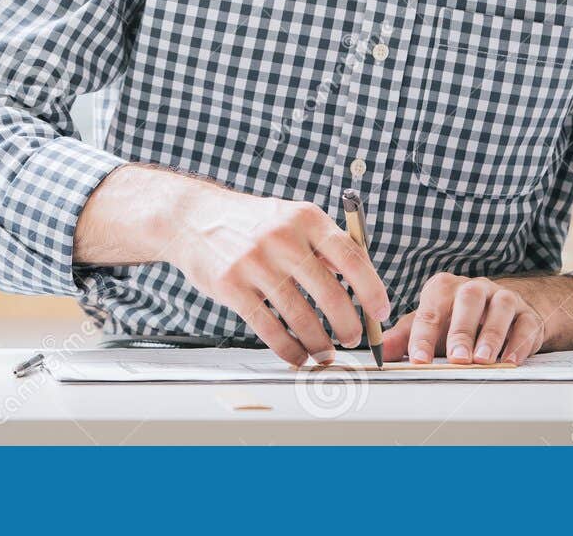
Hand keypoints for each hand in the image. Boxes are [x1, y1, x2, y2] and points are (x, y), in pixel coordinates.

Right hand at [164, 187, 391, 367]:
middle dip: (348, 325)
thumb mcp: (289, 216)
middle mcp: (282, 238)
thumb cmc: (249, 222)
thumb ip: (322, 243)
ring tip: (326, 353)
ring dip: (319, 343)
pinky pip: (268, 328)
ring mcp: (254, 262)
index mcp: (305, 218)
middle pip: (329, 292)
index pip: (351, 257)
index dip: (372, 291)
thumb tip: (361, 278)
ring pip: (300, 316)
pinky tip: (297, 356)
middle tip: (352, 339)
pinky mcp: (231, 286)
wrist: (192, 217)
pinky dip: (288, 349)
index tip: (380, 313)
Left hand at [382, 273, 545, 365]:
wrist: (502, 313)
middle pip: (468, 300)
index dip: (423, 335)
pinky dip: (519, 343)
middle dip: (461, 330)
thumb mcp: (430, 326)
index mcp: (444, 288)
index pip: (431, 309)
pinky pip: (526, 324)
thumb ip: (405, 338)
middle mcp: (474, 288)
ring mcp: (503, 298)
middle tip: (457, 357)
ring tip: (483, 359)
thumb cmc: (458, 320)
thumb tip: (380, 352)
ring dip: (492, 335)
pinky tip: (509, 360)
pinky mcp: (527, 314)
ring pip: (501, 307)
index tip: (418, 359)